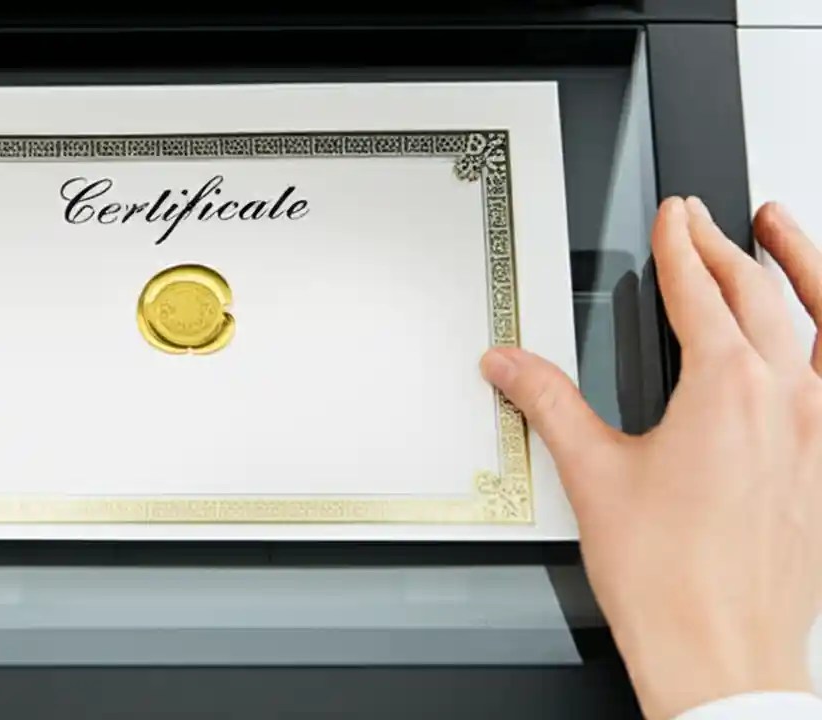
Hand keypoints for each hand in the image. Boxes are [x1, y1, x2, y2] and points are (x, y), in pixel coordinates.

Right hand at [481, 198, 820, 718]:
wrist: (721, 653)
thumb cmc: (670, 580)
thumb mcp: (592, 476)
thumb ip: (549, 403)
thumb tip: (510, 365)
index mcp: (726, 390)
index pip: (699, 292)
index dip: (680, 246)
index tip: (674, 218)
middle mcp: (785, 399)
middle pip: (760, 294)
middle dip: (725, 248)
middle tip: (702, 222)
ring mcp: (820, 431)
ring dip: (802, 268)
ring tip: (785, 231)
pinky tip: (819, 338)